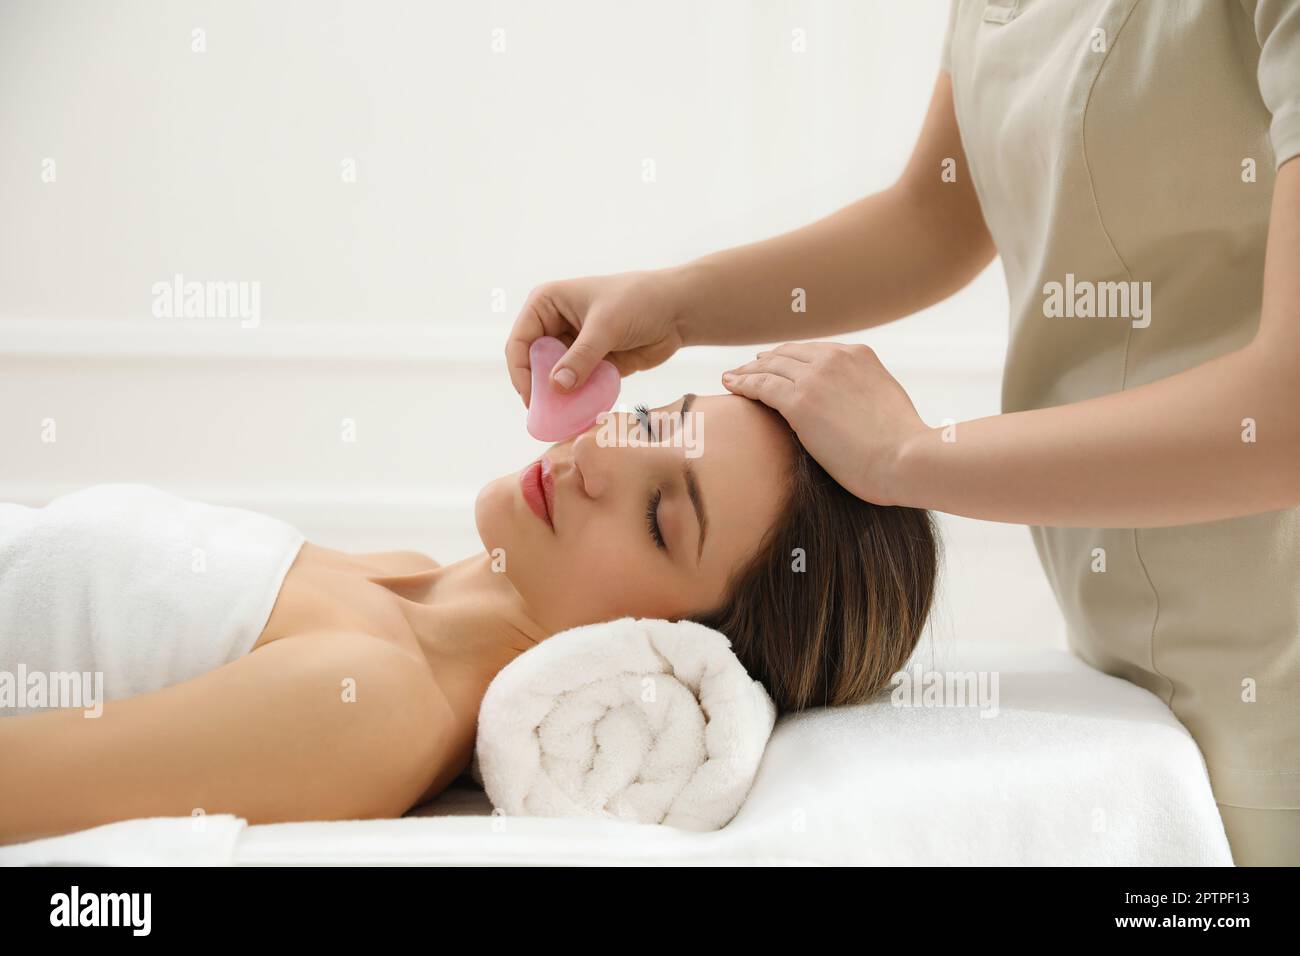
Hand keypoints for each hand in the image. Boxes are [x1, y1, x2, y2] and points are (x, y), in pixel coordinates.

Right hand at [505, 269, 689, 406]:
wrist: (678, 310)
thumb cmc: (639, 301)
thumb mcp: (606, 326)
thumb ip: (581, 357)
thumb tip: (556, 388)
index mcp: (547, 304)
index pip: (520, 341)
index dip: (520, 372)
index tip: (532, 399)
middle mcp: (554, 325)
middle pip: (533, 364)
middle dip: (539, 390)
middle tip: (546, 418)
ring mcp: (573, 347)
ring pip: (554, 380)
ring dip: (559, 400)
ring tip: (562, 423)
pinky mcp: (591, 365)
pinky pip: (577, 388)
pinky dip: (578, 402)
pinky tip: (580, 418)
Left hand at [721, 342, 927, 505]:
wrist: (906, 457)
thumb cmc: (902, 445)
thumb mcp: (885, 403)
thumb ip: (864, 394)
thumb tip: (855, 407)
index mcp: (859, 355)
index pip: (814, 351)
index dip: (790, 356)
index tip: (775, 363)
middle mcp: (835, 358)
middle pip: (788, 354)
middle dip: (765, 360)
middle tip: (746, 368)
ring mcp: (817, 378)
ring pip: (770, 367)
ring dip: (748, 370)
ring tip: (732, 376)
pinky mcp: (800, 402)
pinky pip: (762, 386)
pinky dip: (742, 383)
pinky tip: (730, 384)